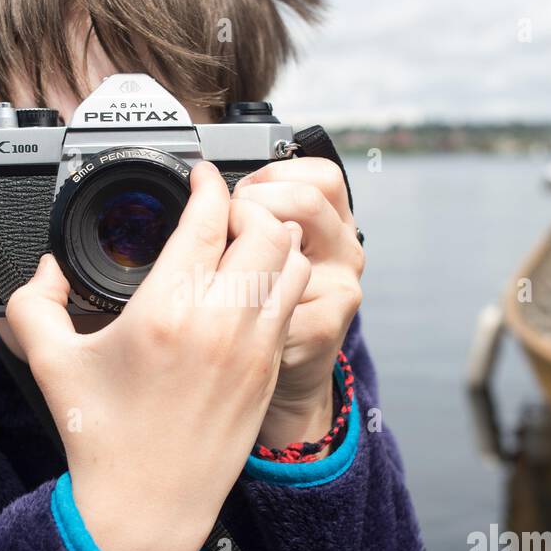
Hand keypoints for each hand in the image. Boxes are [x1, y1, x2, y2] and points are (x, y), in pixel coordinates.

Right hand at [5, 162, 310, 550]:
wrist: (145, 508)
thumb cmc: (100, 439)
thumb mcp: (51, 362)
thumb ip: (33, 303)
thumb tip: (44, 270)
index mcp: (167, 310)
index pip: (209, 218)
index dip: (208, 184)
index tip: (199, 176)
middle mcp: (221, 324)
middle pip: (266, 229)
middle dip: (247, 206)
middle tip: (222, 210)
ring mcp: (254, 348)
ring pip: (293, 262)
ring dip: (273, 241)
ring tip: (244, 243)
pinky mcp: (269, 371)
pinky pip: (294, 304)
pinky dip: (282, 281)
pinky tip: (253, 286)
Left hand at [233, 158, 363, 451]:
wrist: (283, 375)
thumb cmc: (265, 303)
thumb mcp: (264, 245)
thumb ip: (253, 212)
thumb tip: (206, 182)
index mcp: (332, 220)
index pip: (320, 175)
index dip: (273, 175)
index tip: (238, 191)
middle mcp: (343, 249)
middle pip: (308, 199)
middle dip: (254, 204)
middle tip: (227, 228)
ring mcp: (340, 286)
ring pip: (293, 245)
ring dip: (249, 252)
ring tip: (227, 270)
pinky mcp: (325, 325)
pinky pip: (278, 298)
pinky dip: (248, 305)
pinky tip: (237, 316)